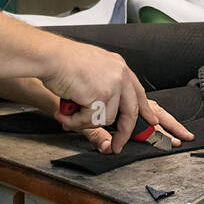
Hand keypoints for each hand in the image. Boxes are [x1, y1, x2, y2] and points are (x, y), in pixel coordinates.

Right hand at [47, 40, 194, 152]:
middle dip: (123, 133)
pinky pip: (91, 120)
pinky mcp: (102, 96)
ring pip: (106, 119)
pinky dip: (75, 121)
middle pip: (131, 112)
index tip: (152, 121)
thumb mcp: (92, 69)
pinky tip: (64, 112)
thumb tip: (106, 110)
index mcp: (119, 67)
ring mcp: (113, 85)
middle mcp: (120, 75)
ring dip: (84, 121)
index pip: (138, 92)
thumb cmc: (62, 62)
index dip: (145, 110)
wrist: (50, 56)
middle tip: (117, 147)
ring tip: (67, 112)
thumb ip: (103, 85)